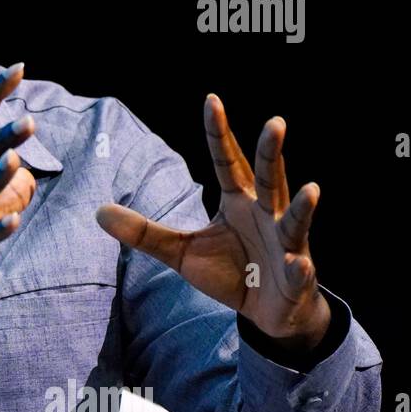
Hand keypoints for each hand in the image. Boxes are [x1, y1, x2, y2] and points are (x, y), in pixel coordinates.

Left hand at [96, 94, 330, 346]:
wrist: (265, 311)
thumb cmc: (228, 272)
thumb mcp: (180, 251)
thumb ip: (144, 232)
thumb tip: (98, 212)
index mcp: (237, 202)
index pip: (226, 161)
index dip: (219, 133)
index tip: (212, 99)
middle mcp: (265, 214)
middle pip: (266, 178)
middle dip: (270, 152)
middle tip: (275, 122)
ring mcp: (286, 243)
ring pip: (294, 220)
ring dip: (301, 206)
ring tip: (312, 189)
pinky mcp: (296, 276)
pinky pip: (299, 270)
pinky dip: (300, 267)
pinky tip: (300, 263)